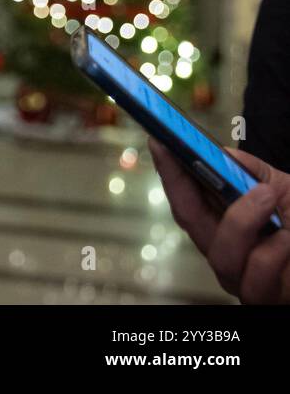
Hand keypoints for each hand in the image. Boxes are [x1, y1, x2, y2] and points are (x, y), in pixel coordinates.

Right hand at [150, 139, 289, 303]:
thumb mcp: (282, 188)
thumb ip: (254, 172)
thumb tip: (222, 154)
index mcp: (222, 222)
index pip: (186, 196)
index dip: (170, 171)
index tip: (160, 143)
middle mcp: (223, 248)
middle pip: (189, 220)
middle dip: (182, 184)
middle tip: (196, 157)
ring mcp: (238, 276)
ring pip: (221, 253)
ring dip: (242, 221)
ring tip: (266, 195)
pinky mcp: (259, 294)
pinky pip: (255, 273)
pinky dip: (274, 252)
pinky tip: (288, 239)